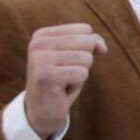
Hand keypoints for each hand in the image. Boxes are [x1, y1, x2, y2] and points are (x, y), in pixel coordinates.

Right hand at [25, 24, 106, 139]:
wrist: (43, 110)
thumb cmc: (62, 81)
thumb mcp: (77, 57)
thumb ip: (91, 43)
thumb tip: (102, 46)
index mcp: (43, 35)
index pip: (85, 30)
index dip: (87, 48)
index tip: (68, 62)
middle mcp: (38, 43)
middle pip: (87, 42)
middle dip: (84, 62)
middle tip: (67, 73)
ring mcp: (40, 59)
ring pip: (86, 58)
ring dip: (80, 74)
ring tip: (64, 81)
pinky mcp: (46, 75)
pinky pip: (82, 73)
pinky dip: (77, 84)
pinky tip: (62, 89)